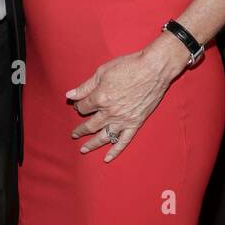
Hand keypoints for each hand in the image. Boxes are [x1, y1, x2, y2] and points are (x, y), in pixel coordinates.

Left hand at [65, 36, 190, 161]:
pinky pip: (123, 141)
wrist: (154, 69)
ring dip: (92, 144)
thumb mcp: (103, 72)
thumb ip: (85, 86)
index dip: (78, 106)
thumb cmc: (128, 66)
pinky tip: (106, 158)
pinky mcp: (135, 124)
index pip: (83, 107)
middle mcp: (109, 112)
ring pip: (103, 136)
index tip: (78, 105)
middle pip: (90, 125)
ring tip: (83, 149)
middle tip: (74, 134)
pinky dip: (114, 151)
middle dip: (80, 130)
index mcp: (100, 98)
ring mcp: (123, 120)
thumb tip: (70, 95)